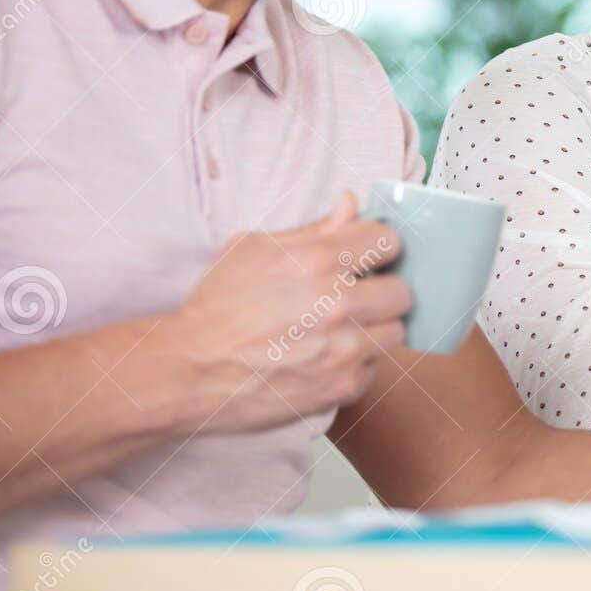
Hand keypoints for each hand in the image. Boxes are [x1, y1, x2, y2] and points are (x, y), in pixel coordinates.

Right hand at [160, 192, 411, 433]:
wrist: (187, 370)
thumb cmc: (218, 307)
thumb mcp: (253, 250)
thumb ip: (313, 229)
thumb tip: (351, 203)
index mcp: (317, 261)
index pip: (389, 240)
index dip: (377, 248)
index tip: (366, 258)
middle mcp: (337, 305)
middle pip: (403, 291)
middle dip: (381, 291)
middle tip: (356, 298)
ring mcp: (343, 350)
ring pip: (395, 332)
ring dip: (373, 330)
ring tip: (340, 330)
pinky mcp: (341, 387)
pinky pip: (375, 369)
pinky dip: (356, 364)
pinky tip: (325, 358)